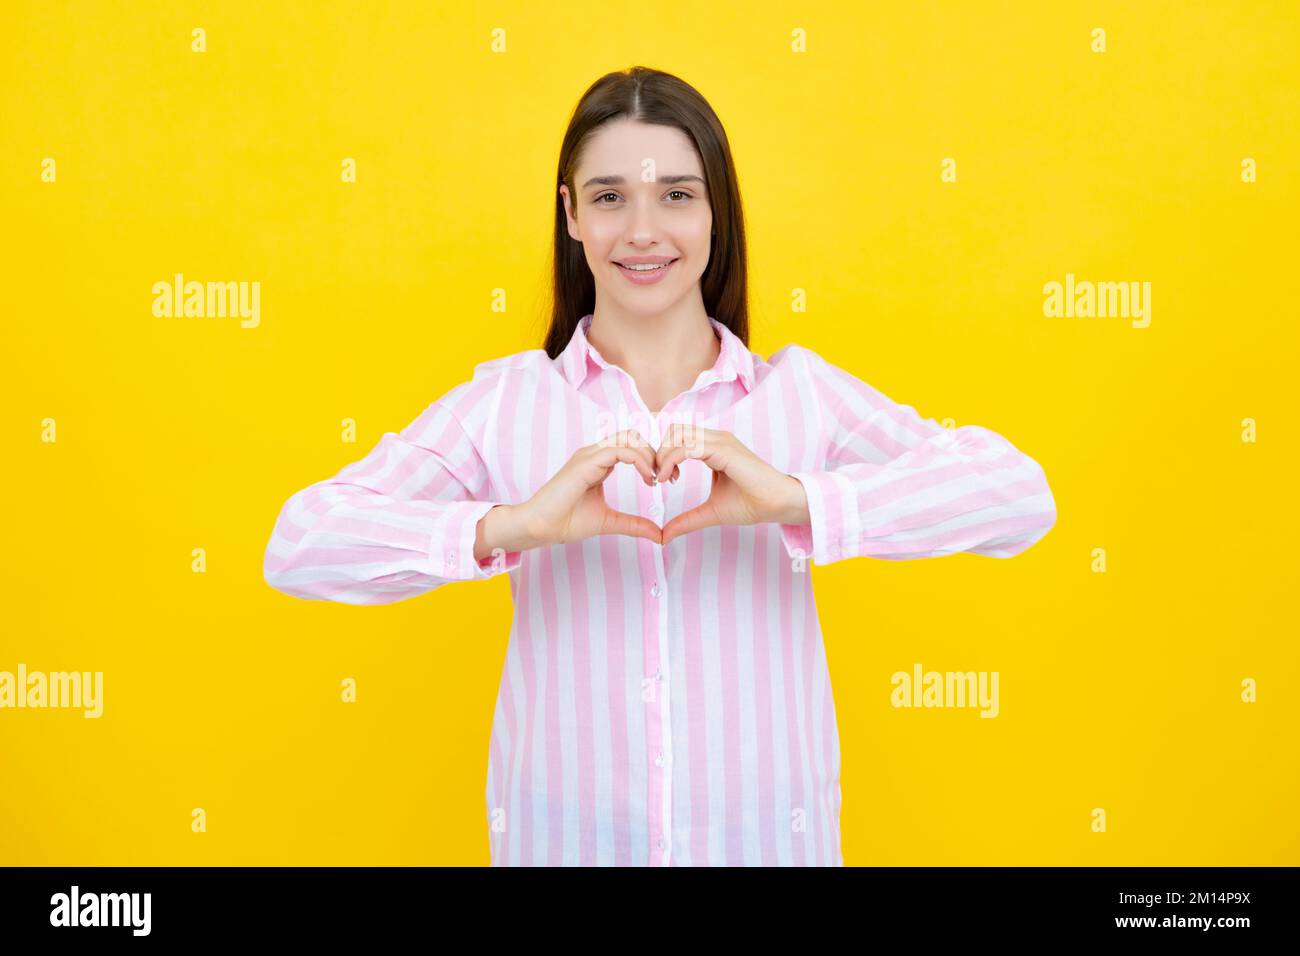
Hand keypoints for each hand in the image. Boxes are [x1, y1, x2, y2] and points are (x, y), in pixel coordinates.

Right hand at [509, 430, 663, 548]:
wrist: (540, 527)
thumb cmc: (565, 522)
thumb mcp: (610, 522)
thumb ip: (634, 524)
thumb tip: (658, 534)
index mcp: (598, 462)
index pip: (630, 445)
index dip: (650, 458)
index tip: (660, 480)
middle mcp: (593, 454)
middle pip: (632, 436)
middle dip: (653, 452)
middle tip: (663, 477)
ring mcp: (589, 455)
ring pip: (628, 438)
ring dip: (648, 454)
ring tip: (655, 477)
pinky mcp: (587, 462)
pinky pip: (620, 450)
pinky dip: (639, 460)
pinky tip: (647, 478)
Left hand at [655, 423, 809, 547]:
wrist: (778, 505)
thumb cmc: (752, 504)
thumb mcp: (710, 512)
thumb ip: (687, 520)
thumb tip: (663, 536)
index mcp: (713, 447)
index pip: (678, 437)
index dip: (663, 455)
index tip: (663, 479)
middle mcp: (716, 439)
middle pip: (674, 430)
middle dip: (659, 452)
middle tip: (661, 478)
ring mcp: (720, 441)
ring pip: (678, 434)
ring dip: (663, 455)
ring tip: (665, 479)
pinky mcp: (724, 449)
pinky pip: (688, 446)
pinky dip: (672, 459)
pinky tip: (672, 478)